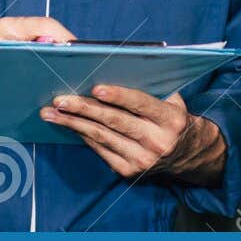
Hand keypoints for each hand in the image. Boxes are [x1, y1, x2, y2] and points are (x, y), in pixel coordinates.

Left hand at [41, 85, 225, 183]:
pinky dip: (83, 135)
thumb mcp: (173, 100)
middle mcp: (157, 141)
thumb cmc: (174, 118)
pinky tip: (69, 126)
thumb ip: (152, 88)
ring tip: (52, 113)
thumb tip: (116, 69)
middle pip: (115, 121)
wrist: (188, 154)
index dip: (118, 95)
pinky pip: (100, 149)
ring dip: (73, 124)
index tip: (95, 87)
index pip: (141, 104)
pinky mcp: (128, 171)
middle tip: (60, 100)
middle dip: (84, 109)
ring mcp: (141, 159)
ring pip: (101, 137)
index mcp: (170, 120)